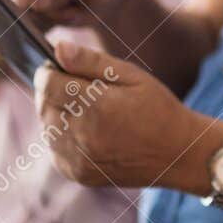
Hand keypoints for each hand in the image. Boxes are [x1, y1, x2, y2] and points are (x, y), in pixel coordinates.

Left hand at [34, 41, 222, 189]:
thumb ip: (92, 61)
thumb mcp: (133, 76)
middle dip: (52, 92)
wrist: (179, 155)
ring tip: (84, 109)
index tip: (56, 67)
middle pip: (44, 106)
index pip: (48, 83)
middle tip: (73, 87)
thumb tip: (58, 49)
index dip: (48, 72)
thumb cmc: (158, 109)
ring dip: (57, 115)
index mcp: (98, 106)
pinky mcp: (79, 174)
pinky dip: (63, 137)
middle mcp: (84, 136)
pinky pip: (55, 149)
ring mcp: (79, 159)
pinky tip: (86, 131)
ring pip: (47, 128)